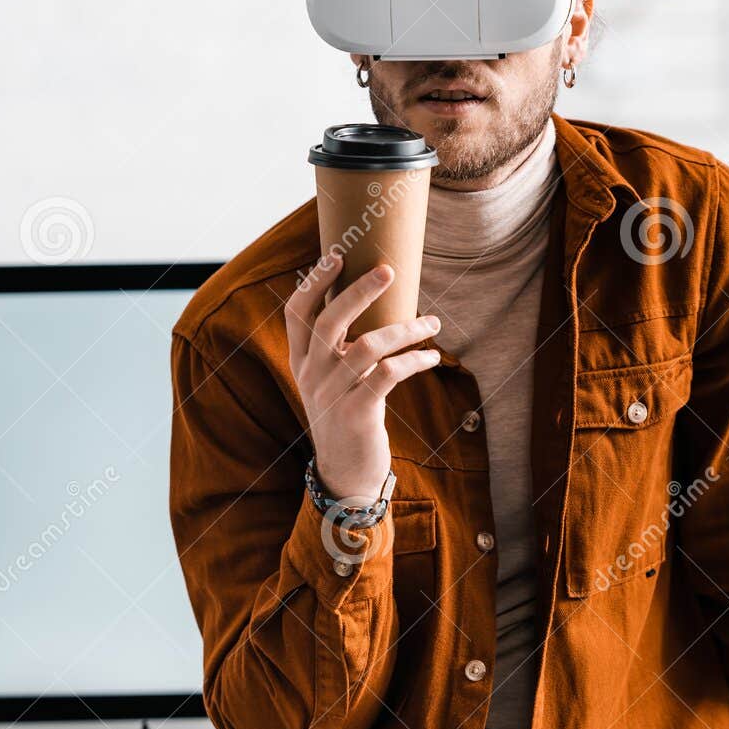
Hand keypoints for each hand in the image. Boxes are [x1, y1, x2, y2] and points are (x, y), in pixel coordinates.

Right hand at [285, 253, 440, 504]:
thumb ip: (340, 346)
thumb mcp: (332, 380)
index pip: (296, 312)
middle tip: (389, 270)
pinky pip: (389, 374)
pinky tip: (432, 356)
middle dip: (360, 290)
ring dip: (406, 329)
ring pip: (368, 345)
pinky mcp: (357, 414)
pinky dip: (414, 359)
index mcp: (301, 361)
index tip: (337, 254)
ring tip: (433, 323)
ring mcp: (332, 395)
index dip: (314, 281)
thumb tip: (370, 298)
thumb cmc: (346, 415)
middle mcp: (311, 375)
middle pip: (330, 320)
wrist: (346, 474)